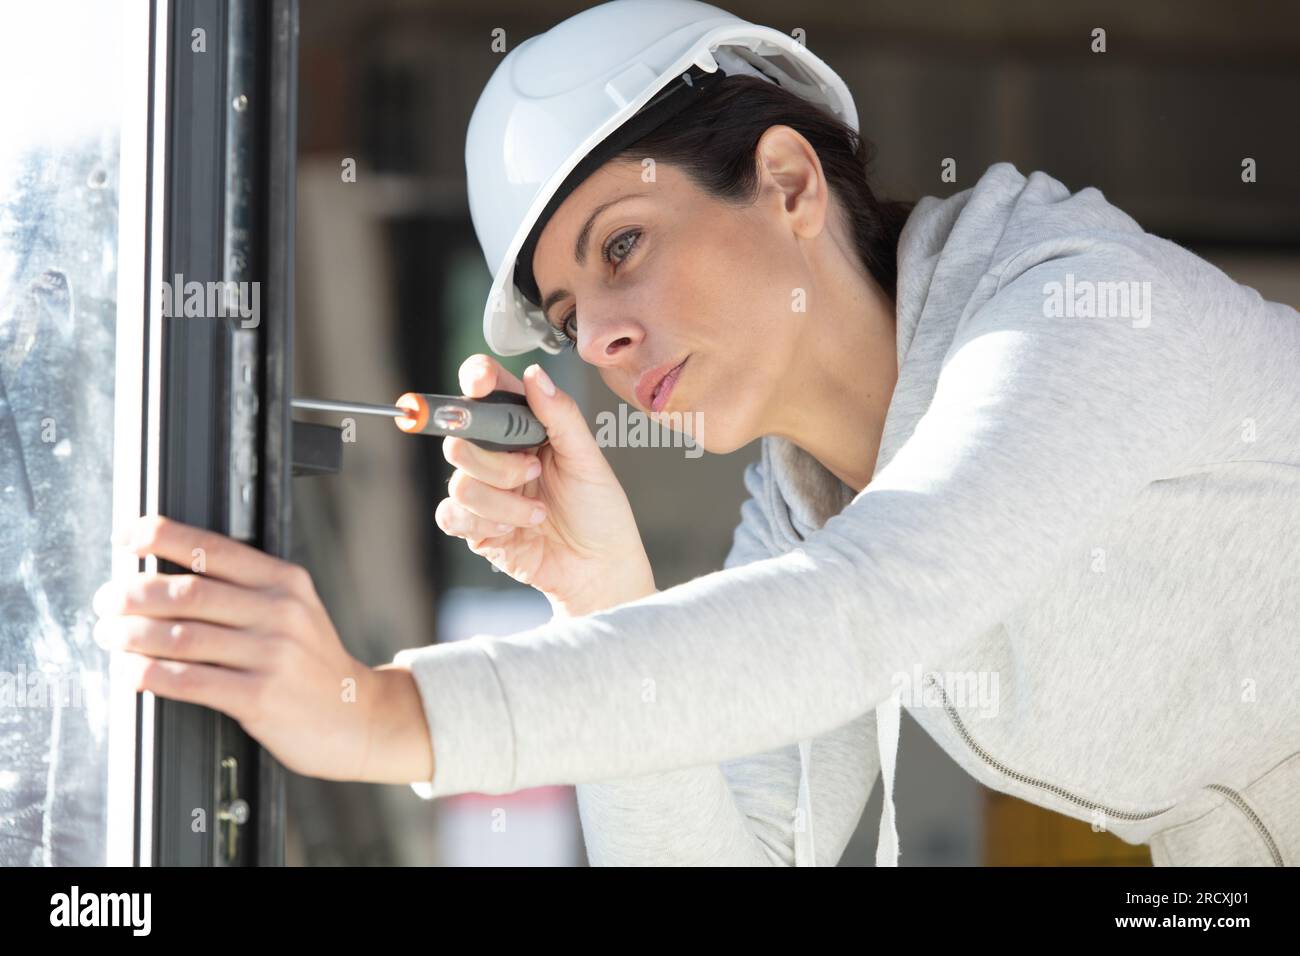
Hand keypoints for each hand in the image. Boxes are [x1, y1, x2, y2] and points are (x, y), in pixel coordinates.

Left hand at [92, 515, 432, 785]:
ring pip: (182, 637)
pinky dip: (151, 675)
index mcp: (285, 581)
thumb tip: (166, 578)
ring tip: (110, 635)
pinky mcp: (261, 697)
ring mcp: (272, 655)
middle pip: (188, 592)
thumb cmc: (312, 664)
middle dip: (134, 593)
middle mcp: (280, 612)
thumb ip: (246, 590)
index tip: (127, 536)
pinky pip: (191, 681)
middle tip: (107, 600)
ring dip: (132, 635)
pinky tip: (132, 672)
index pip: (214, 547)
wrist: (358, 717)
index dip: (163, 536)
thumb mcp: (295, 610)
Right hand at [437, 354, 655, 616]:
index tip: (481, 382)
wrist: (598, 567)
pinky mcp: (475, 526)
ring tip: (538, 513)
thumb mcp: (588, 459)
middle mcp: (497, 454)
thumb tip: (535, 375)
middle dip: (500, 462)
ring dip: (503, 502)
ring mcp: (484, 490)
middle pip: (461, 438)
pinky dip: (486, 522)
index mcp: (523, 427)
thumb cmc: (599, 512)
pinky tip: (514, 530)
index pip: (487, 391)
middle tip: (534, 472)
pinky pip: (452, 514)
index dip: (476, 379)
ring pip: (461, 482)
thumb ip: (561, 416)